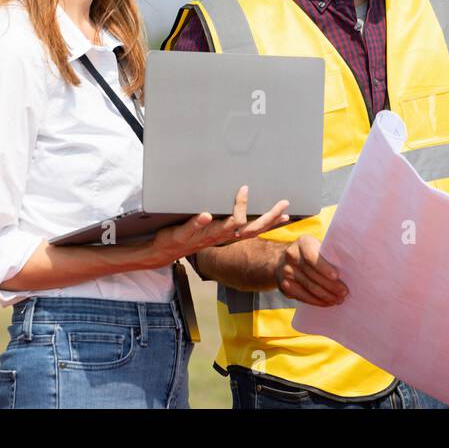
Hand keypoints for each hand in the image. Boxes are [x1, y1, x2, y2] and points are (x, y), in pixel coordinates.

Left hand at [145, 186, 289, 266]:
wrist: (161, 252)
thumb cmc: (188, 237)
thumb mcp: (209, 229)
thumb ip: (224, 220)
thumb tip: (238, 203)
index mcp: (226, 235)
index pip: (255, 230)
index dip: (272, 223)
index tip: (287, 213)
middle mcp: (219, 237)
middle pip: (249, 229)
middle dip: (268, 217)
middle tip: (281, 204)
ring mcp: (202, 237)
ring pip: (225, 229)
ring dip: (236, 214)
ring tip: (243, 195)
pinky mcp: (183, 235)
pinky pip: (193, 228)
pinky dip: (200, 221)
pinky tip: (206, 213)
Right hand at [275, 234, 347, 305]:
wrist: (283, 260)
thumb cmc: (311, 253)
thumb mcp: (317, 246)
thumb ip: (328, 254)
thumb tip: (349, 267)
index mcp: (303, 243)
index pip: (312, 257)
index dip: (324, 268)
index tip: (337, 276)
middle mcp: (292, 256)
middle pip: (313, 275)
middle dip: (330, 285)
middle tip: (344, 292)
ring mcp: (286, 271)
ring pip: (309, 287)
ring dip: (326, 295)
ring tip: (338, 299)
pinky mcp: (285, 286)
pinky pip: (302, 296)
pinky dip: (316, 301)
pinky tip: (327, 302)